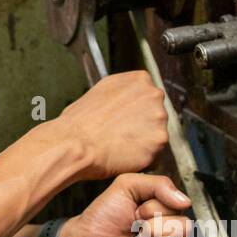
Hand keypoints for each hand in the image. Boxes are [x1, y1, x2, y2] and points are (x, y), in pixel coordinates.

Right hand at [54, 70, 168, 180]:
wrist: (76, 144)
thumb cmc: (80, 122)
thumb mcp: (99, 92)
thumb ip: (121, 93)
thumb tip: (124, 101)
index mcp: (139, 80)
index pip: (148, 95)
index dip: (135, 110)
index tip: (125, 119)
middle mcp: (153, 94)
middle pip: (155, 113)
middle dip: (142, 125)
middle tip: (121, 134)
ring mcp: (159, 117)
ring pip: (156, 133)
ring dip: (143, 141)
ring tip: (120, 145)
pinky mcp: (160, 140)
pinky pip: (156, 152)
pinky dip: (143, 157)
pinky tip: (124, 155)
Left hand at [58, 173, 197, 236]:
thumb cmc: (101, 218)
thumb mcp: (126, 187)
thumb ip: (157, 184)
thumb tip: (185, 200)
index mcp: (161, 213)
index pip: (181, 207)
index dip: (158, 208)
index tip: (137, 211)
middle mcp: (166, 235)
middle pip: (187, 227)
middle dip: (158, 226)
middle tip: (136, 230)